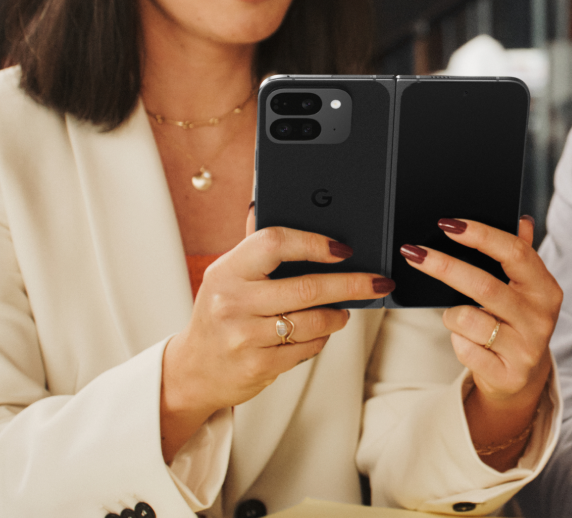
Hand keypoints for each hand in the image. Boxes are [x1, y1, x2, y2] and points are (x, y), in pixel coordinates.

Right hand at [158, 206, 394, 461]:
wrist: (195, 370)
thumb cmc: (220, 314)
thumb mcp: (227, 275)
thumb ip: (252, 244)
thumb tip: (263, 200)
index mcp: (227, 270)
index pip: (275, 242)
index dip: (315, 242)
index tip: (344, 249)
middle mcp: (232, 301)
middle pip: (307, 287)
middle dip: (352, 284)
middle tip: (376, 283)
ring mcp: (243, 336)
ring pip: (312, 321)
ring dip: (337, 316)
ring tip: (341, 311)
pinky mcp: (256, 366)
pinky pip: (305, 348)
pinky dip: (320, 340)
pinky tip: (317, 334)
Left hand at [400, 215, 562, 468]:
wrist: (523, 378)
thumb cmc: (516, 322)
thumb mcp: (524, 289)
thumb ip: (521, 254)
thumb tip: (521, 219)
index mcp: (546, 289)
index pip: (514, 252)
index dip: (480, 235)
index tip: (447, 224)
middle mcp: (540, 318)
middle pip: (484, 285)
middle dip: (443, 266)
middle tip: (413, 252)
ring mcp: (525, 349)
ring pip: (467, 319)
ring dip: (451, 314)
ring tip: (459, 317)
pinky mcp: (507, 375)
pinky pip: (464, 348)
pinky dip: (457, 340)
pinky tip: (467, 342)